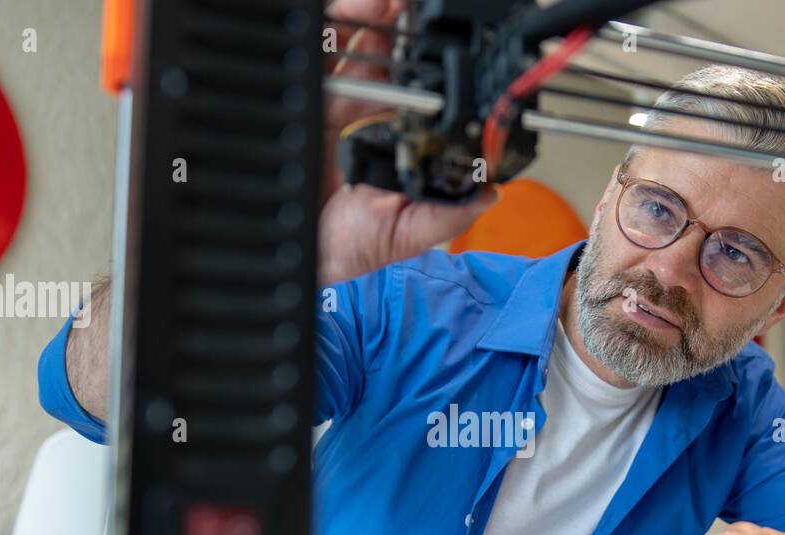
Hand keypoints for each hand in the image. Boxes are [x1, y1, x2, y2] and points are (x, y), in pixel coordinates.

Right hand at [319, 0, 498, 286]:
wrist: (296, 258)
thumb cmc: (348, 249)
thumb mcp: (404, 236)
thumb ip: (445, 215)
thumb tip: (488, 194)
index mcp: (403, 138)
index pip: (427, 88)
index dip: (437, 60)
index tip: (452, 41)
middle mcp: (374, 114)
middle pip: (394, 54)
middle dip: (406, 23)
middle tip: (416, 8)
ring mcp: (339, 102)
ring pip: (362, 44)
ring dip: (375, 15)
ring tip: (388, 2)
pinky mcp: (307, 98)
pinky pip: (321, 52)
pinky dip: (338, 26)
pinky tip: (354, 14)